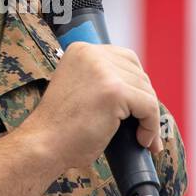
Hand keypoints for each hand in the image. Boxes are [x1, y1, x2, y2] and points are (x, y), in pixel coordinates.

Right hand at [21, 41, 163, 172]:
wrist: (43, 145)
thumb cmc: (60, 127)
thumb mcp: (79, 90)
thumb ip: (101, 80)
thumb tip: (140, 90)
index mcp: (81, 50)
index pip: (125, 59)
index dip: (134, 84)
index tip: (136, 107)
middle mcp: (92, 54)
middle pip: (139, 74)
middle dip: (144, 101)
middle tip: (142, 126)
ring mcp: (104, 71)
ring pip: (147, 91)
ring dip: (149, 116)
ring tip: (142, 136)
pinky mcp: (115, 91)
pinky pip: (150, 106)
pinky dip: (152, 126)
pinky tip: (142, 140)